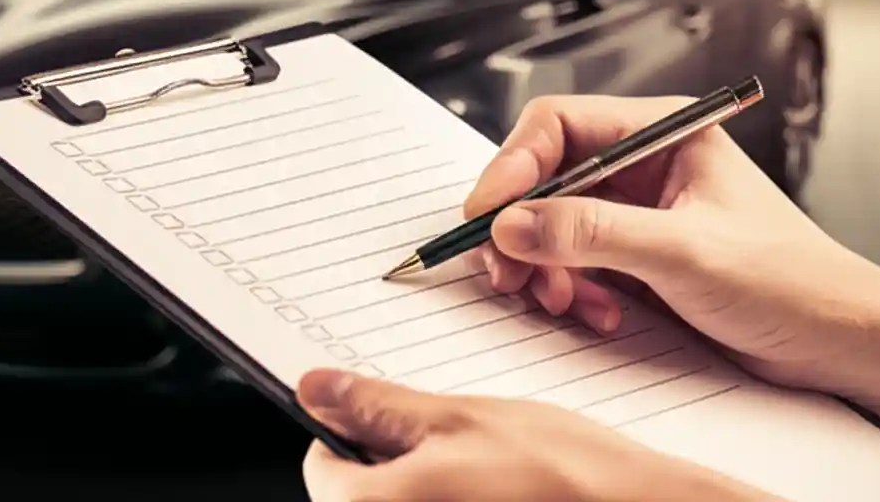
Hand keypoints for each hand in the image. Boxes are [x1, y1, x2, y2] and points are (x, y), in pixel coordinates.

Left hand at [297, 367, 776, 501]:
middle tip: (452, 441)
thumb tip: (317, 388)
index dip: (349, 432)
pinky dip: (454, 496)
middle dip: (392, 461)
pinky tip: (497, 489)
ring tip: (484, 466)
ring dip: (425, 480)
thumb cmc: (562, 469)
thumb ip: (376, 406)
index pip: (322, 469)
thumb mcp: (459, 417)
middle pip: (360, 495)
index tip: (385, 417)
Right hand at [465, 94, 879, 450]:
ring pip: (548, 222)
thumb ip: (592, 233)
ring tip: (560, 302)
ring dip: (541, 265)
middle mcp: (642, 163)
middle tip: (507, 271)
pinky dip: (568, 288)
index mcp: (661, 133)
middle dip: (520, 227)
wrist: (835, 339)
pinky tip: (595, 313)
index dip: (512, 166)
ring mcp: (634, 209)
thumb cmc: (789, 280)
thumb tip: (513, 223)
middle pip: (543, 176)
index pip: (558, 125)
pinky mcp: (632, 252)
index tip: (485, 214)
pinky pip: (570, 260)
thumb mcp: (683, 252)